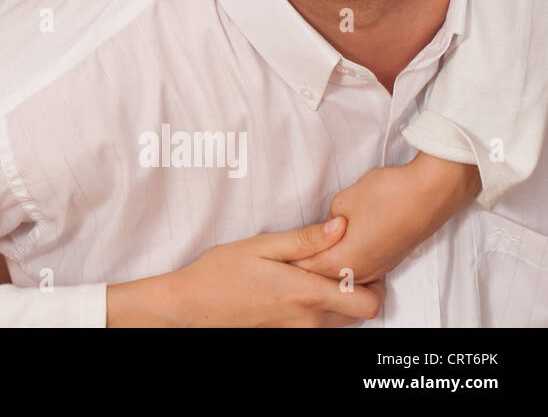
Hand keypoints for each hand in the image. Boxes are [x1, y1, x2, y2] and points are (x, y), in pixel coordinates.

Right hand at [109, 216, 384, 325]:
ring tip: (314, 277)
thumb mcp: (260, 245)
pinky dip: (318, 313)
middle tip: (338, 267)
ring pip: (342, 322)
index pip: (368, 302)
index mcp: (306, 294)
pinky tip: (297, 293)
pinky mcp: (288, 339)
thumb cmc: (220, 273)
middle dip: (358, 290)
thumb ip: (304, 239)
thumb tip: (340, 226)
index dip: (374, 282)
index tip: (358, 261)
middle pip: (362, 314)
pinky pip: (320, 328)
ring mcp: (299, 335)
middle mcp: (309, 321)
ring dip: (339, 302)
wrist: (191, 306)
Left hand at [294, 154, 479, 283]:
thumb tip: (320, 234)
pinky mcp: (388, 262)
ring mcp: (377, 269)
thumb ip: (325, 226)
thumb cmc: (386, 193)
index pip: (305, 269)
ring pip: (342, 279)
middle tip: (282, 257)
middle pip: (322, 279)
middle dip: (303, 269)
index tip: (271, 254)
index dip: (287, 260)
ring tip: (306, 254)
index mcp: (344, 260)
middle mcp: (361, 272)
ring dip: (324, 270)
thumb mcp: (342, 203)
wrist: (431, 191)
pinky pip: (358, 273)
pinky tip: (336, 253)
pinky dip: (344, 267)